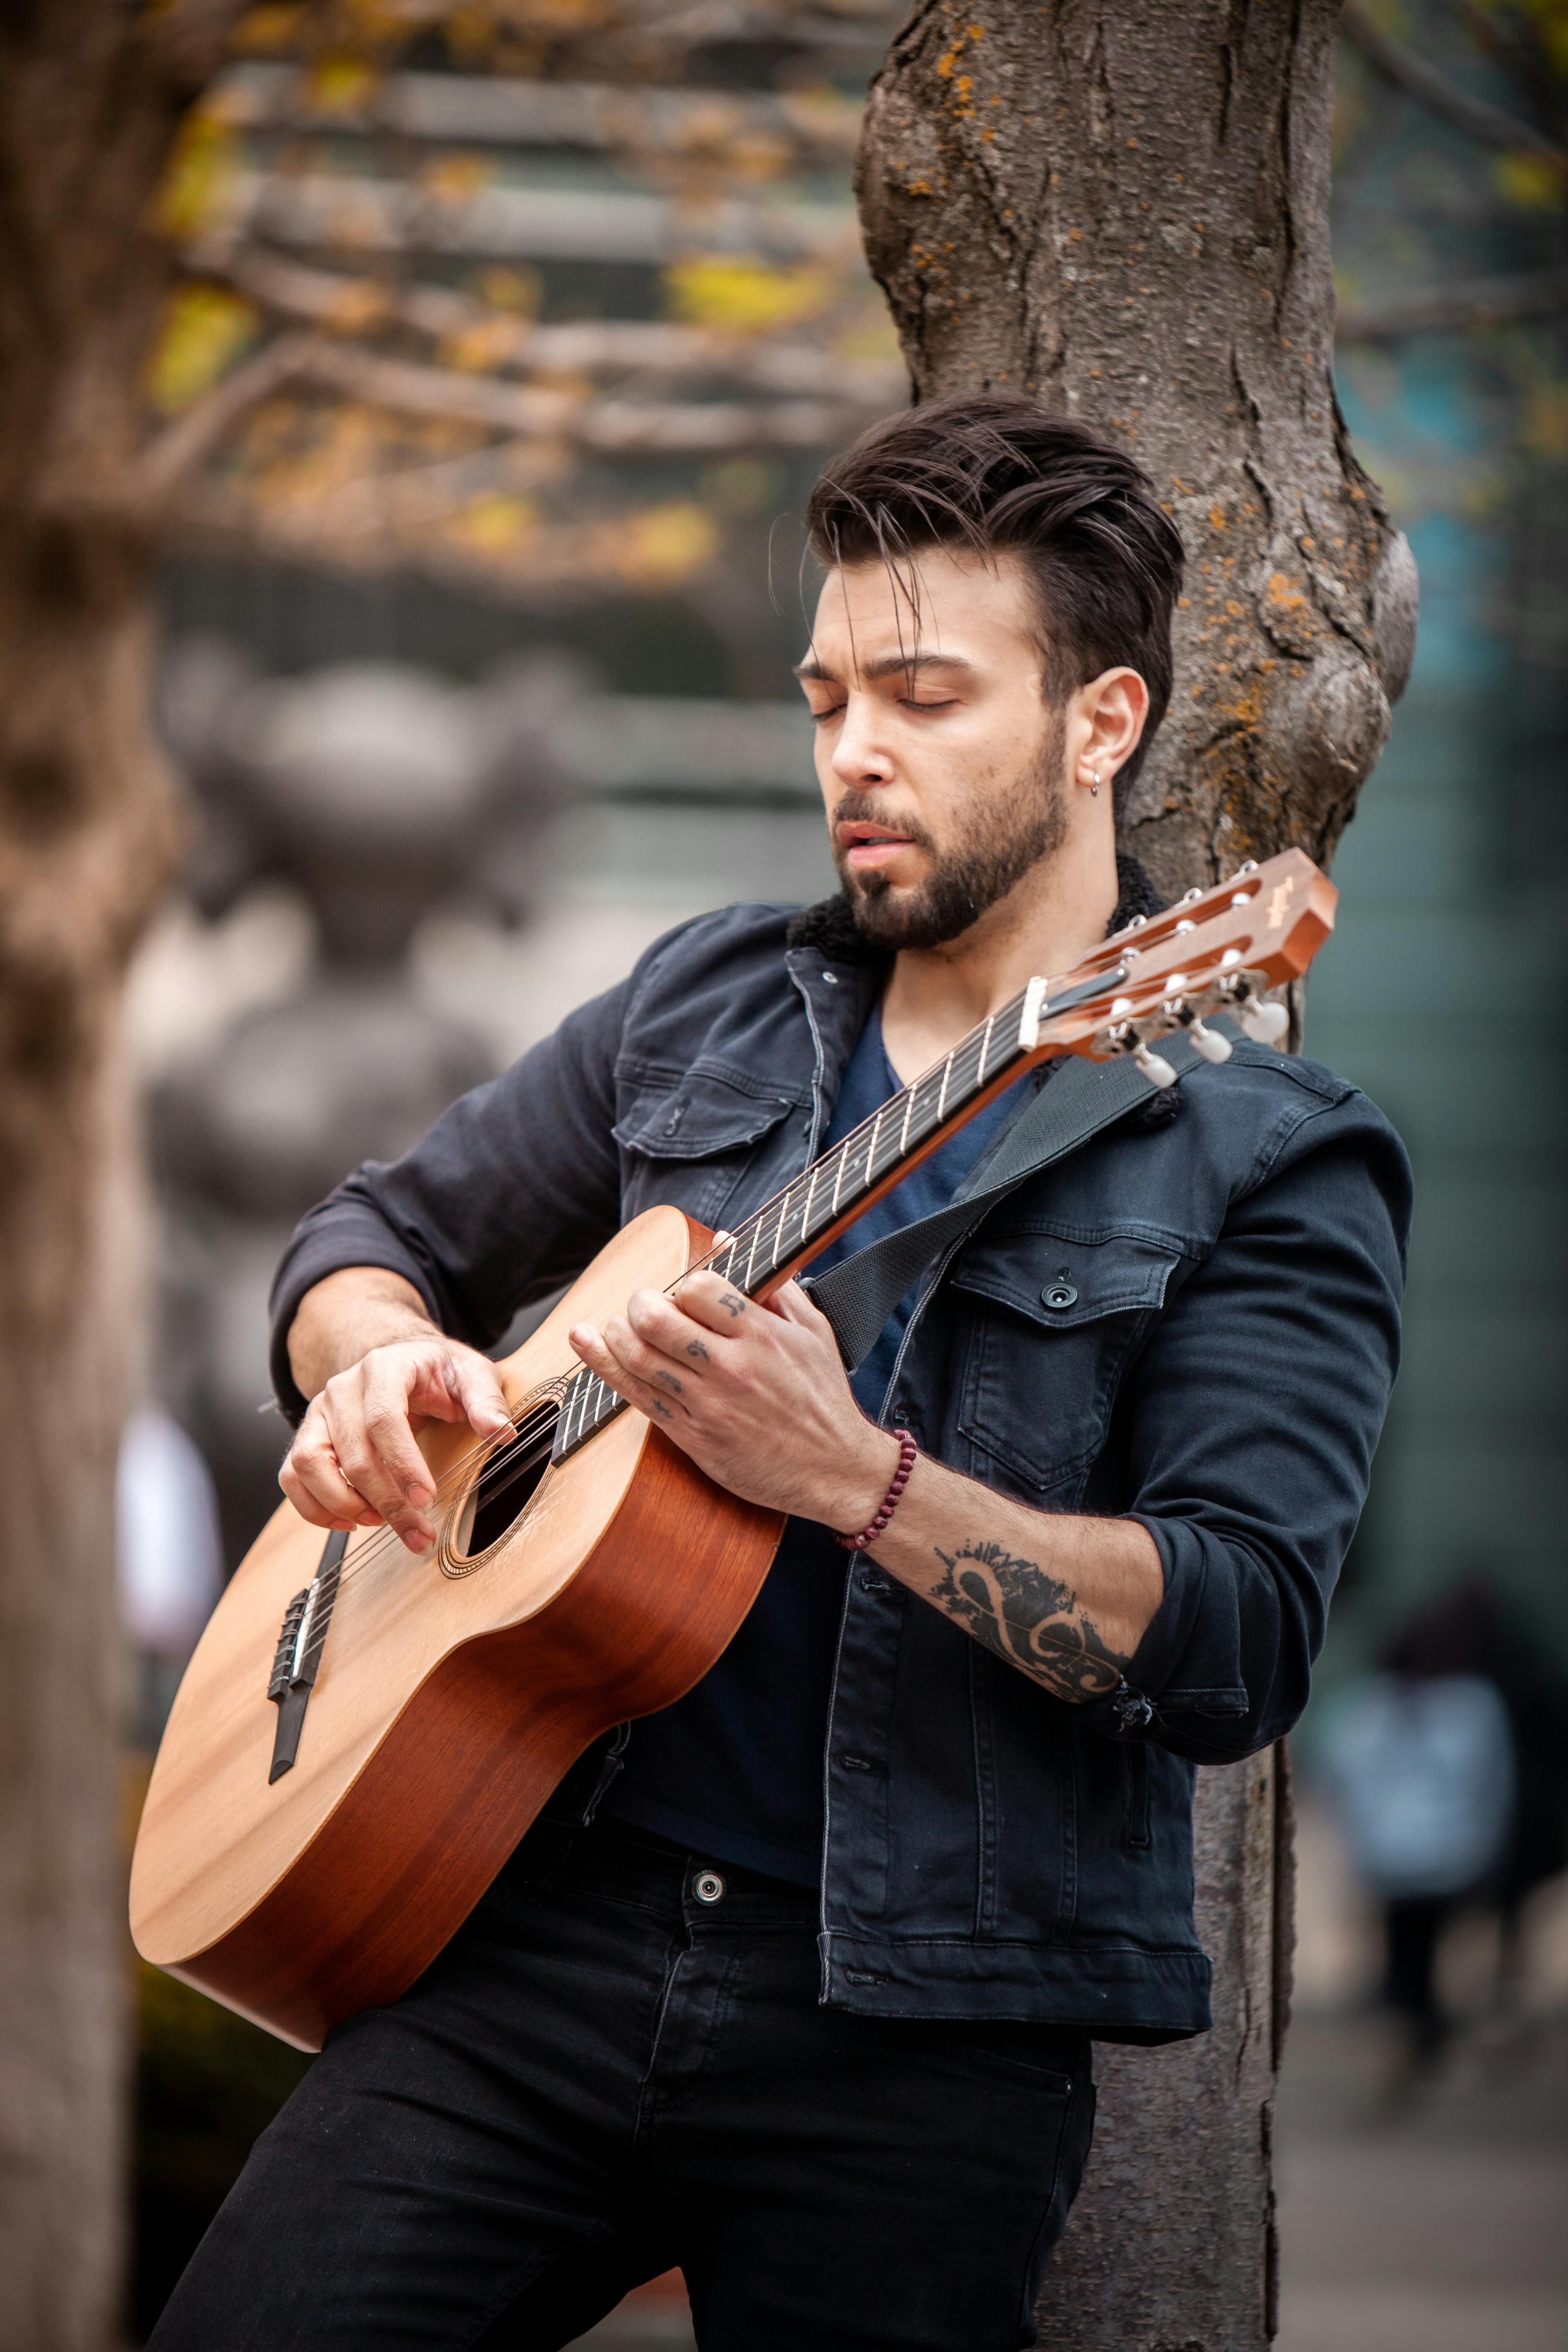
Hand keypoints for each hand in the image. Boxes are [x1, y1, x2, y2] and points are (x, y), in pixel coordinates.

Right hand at [281, 1335, 512, 1553]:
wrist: (404, 1361)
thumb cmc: (439, 1372)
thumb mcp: (472, 1375)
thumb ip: (487, 1401)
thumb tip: (501, 1432)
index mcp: (384, 1367)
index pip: (383, 1418)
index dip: (403, 1463)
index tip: (426, 1498)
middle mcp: (343, 1388)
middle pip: (352, 1452)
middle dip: (385, 1501)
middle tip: (418, 1533)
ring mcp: (320, 1412)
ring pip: (309, 1464)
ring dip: (342, 1504)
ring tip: (380, 1523)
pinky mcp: (309, 1436)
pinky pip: (293, 1476)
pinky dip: (314, 1507)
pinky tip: (349, 1523)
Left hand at [569, 1272, 899, 1530]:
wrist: (835, 1471)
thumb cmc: (824, 1397)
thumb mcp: (813, 1331)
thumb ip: (772, 1283)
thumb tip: (725, 1240)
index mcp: (763, 1335)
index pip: (699, 1286)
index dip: (683, 1282)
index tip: (685, 1291)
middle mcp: (731, 1367)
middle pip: (657, 1318)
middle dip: (639, 1302)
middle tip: (643, 1305)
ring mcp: (708, 1405)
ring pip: (637, 1357)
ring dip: (614, 1332)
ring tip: (617, 1325)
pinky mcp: (692, 1437)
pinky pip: (636, 1397)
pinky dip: (603, 1367)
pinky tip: (586, 1344)